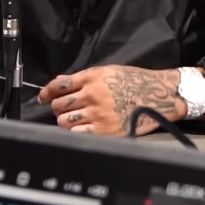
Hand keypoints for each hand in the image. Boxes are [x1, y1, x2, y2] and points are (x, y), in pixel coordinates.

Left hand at [38, 65, 188, 135]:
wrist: (160, 95)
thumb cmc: (137, 82)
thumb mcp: (110, 71)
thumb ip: (84, 78)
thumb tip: (60, 83)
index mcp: (93, 78)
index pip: (59, 85)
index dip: (46, 92)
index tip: (43, 97)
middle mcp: (93, 94)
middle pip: (58, 105)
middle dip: (57, 107)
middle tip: (64, 109)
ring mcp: (98, 113)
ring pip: (64, 120)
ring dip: (66, 120)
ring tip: (75, 119)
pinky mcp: (105, 130)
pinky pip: (77, 134)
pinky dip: (76, 132)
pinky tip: (83, 128)